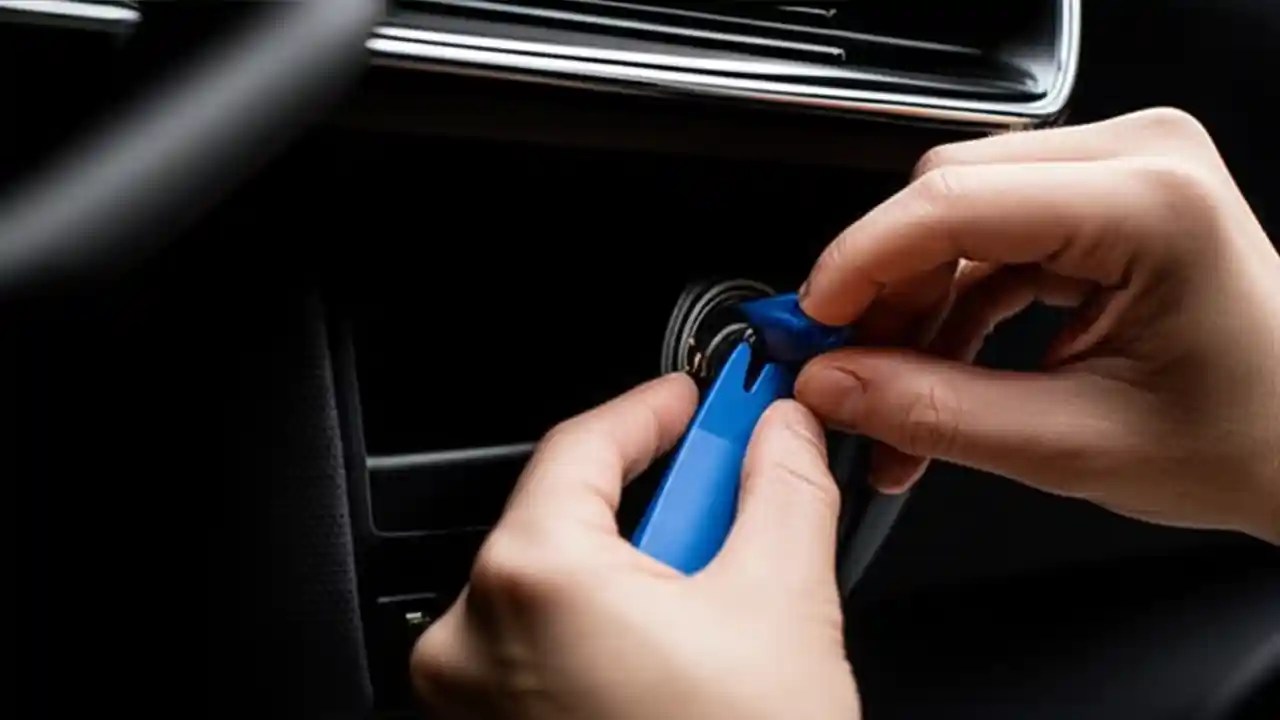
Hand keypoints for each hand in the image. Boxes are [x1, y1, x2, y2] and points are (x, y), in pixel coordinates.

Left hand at [411, 374, 858, 719]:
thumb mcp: (784, 607)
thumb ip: (784, 489)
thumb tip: (784, 435)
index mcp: (531, 580)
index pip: (584, 443)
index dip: (656, 408)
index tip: (698, 397)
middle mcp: (474, 638)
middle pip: (573, 515)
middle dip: (662, 498)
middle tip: (733, 490)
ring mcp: (473, 700)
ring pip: (566, 586)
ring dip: (645, 569)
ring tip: (721, 601)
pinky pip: (548, 647)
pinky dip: (613, 627)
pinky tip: (679, 655)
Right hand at [795, 107, 1279, 543]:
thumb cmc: (1248, 440)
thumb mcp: (1073, 445)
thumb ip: (934, 412)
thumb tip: (833, 384)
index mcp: (1150, 205)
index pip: (953, 202)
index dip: (859, 262)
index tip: (809, 324)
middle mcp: (1138, 162)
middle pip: (945, 196)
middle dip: (883, 288)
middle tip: (846, 368)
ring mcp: (1121, 175)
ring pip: (956, 217)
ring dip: (912, 307)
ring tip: (892, 395)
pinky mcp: (1102, 204)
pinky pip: (988, 237)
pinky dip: (949, 306)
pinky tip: (935, 372)